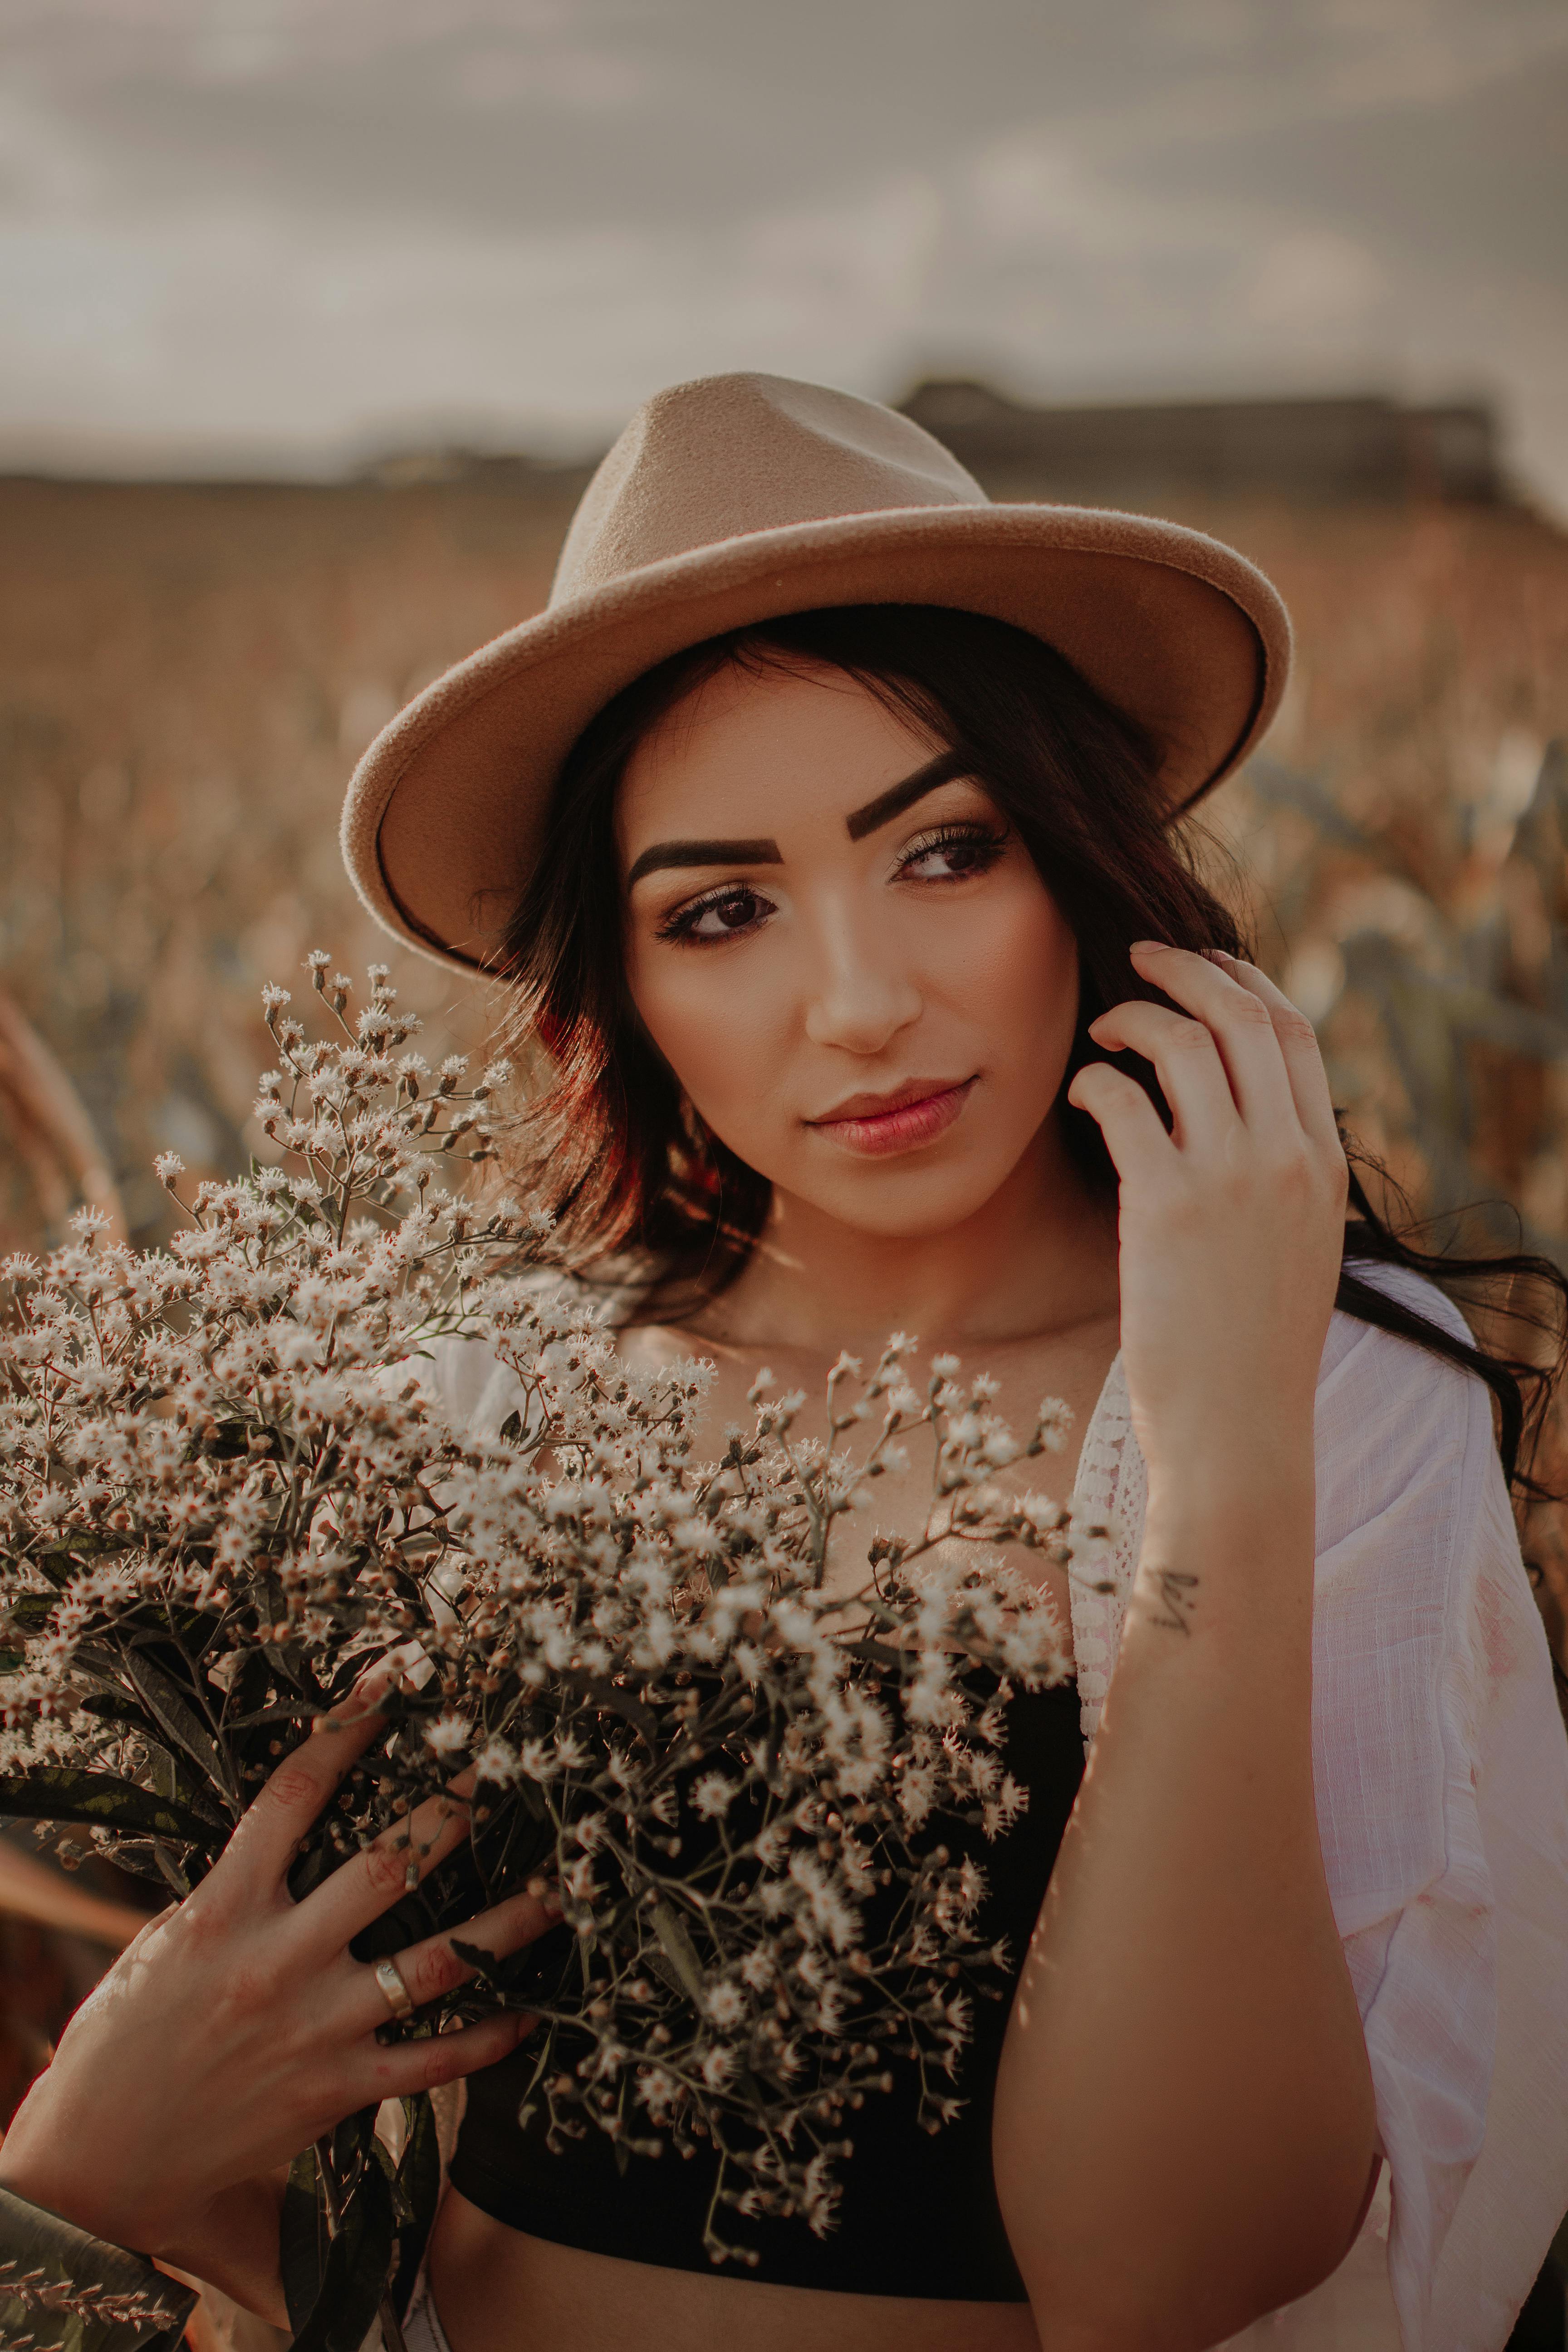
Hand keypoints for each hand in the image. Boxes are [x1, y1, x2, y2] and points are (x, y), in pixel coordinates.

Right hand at [0, 1661, 554, 2313]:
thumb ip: (239, 1890)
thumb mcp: (170, 1938)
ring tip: (557, 1888)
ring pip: (434, 1963)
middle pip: (387, 1866)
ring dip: (504, 1924)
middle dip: (452, 1810)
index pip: (295, 1794)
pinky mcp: (334, 2094)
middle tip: (504, 1764)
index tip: (394, 1678)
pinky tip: (526, 2013)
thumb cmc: (128, 2036)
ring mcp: (314, 2029)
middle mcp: (278, 1962)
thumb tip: (299, 1836)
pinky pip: (431, 2062)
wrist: (97, 2160)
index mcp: (225, 1910)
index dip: (348, 1726)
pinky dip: (485, 2038)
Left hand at [1067, 943, 1346, 1496]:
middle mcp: (1285, 1156)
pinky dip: (1094, 1080)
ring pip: (1182, 1043)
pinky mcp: (1164, 1203)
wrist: (1239, 1426)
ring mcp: (1228, 1176)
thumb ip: (1281, 1176)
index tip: (1205, 965)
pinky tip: (1081, 1090)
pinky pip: (1121, 1101)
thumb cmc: (1252, 1348)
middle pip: (1242, 1016)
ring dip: (1133, 1017)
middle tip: (1140, 958)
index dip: (1245, 985)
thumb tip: (1238, 1114)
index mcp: (1322, 1163)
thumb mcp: (1296, 1245)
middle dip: (1187, 970)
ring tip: (1103, 1026)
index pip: (1293, 1035)